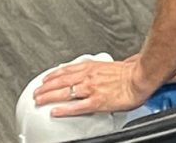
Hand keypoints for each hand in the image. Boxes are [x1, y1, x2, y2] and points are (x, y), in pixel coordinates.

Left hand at [33, 58, 153, 115]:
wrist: (138, 77)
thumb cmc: (128, 72)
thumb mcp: (106, 64)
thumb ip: (96, 68)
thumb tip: (92, 70)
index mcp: (89, 67)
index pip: (65, 70)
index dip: (52, 75)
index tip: (44, 79)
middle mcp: (86, 76)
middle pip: (60, 81)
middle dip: (45, 87)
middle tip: (36, 92)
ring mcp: (90, 89)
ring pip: (64, 92)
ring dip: (49, 96)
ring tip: (39, 100)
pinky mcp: (97, 102)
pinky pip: (76, 107)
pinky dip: (64, 109)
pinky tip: (55, 111)